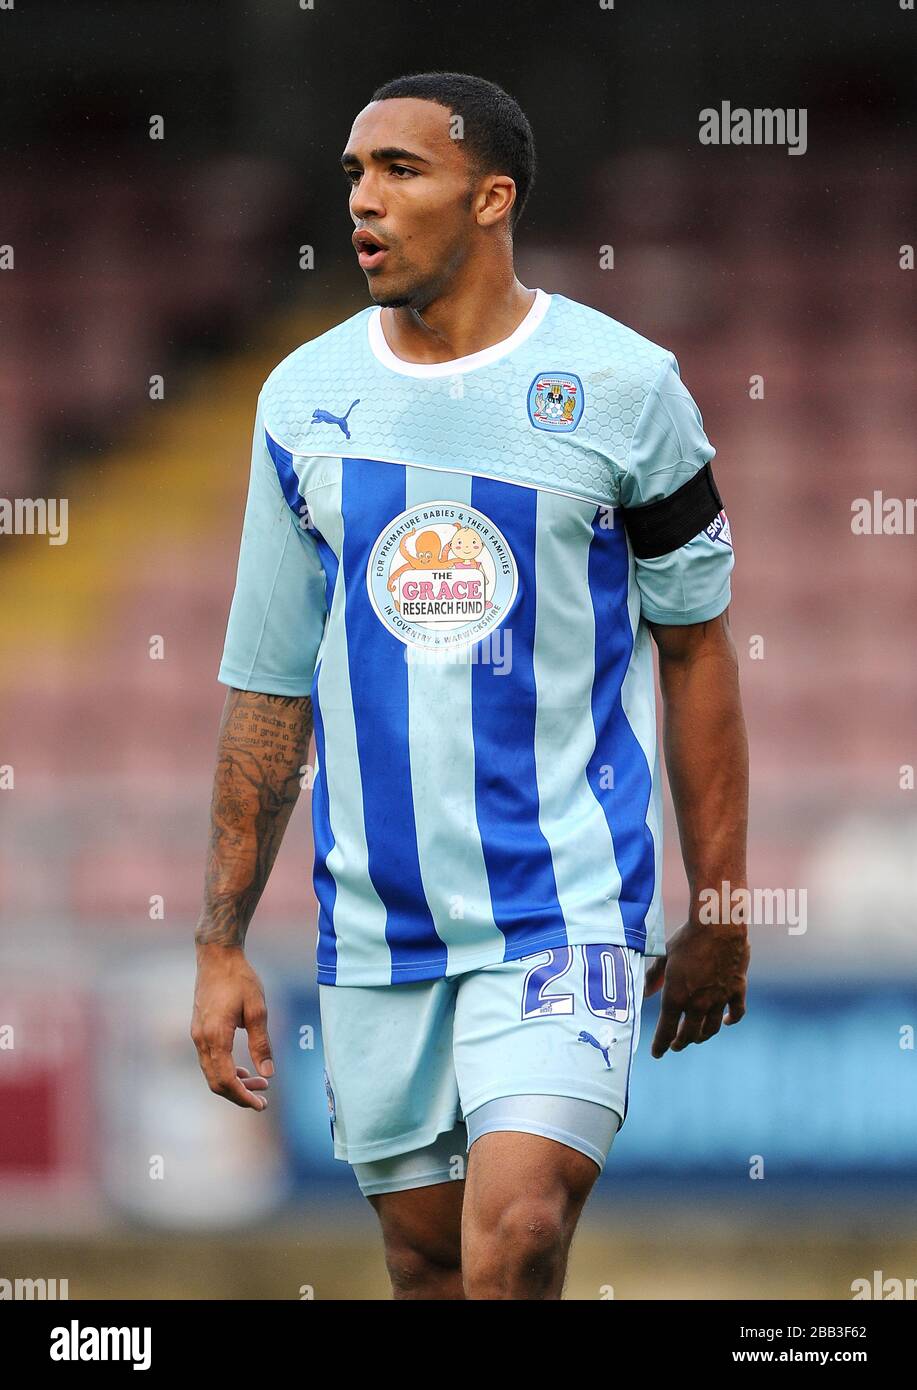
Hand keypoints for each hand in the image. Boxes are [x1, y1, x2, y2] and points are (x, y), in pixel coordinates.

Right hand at [191, 943, 273, 1108]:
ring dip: (233, 1083)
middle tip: (263, 1098)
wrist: (216, 957)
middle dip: (239, 1094)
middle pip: (216, 1082)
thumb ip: (262, 1044)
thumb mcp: (257, 1010)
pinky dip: (225, 1071)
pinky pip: (209, 1061)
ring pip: (212, 1073)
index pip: (227, 1079)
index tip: (261, 1105)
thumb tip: (268, 1074)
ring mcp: (197, 1035)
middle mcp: (201, 1039)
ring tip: (259, 1084)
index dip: (243, 1096)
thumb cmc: (239, 979)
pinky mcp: (199, 1031)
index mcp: (216, 1036)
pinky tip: (243, 1070)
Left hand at [643, 919, 748, 1057]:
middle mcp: (698, 1004)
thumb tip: (644, 994)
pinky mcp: (737, 990)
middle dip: (680, 1043)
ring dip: (702, 1037)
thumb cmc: (687, 938)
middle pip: (689, 1034)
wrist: (718, 925)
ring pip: (710, 1029)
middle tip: (675, 1045)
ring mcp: (720, 999)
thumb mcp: (664, 957)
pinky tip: (726, 1022)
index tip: (657, 1053)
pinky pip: (736, 1013)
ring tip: (696, 1038)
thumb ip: (653, 979)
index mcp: (676, 997)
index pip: (666, 1031)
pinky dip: (731, 1021)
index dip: (660, 1045)